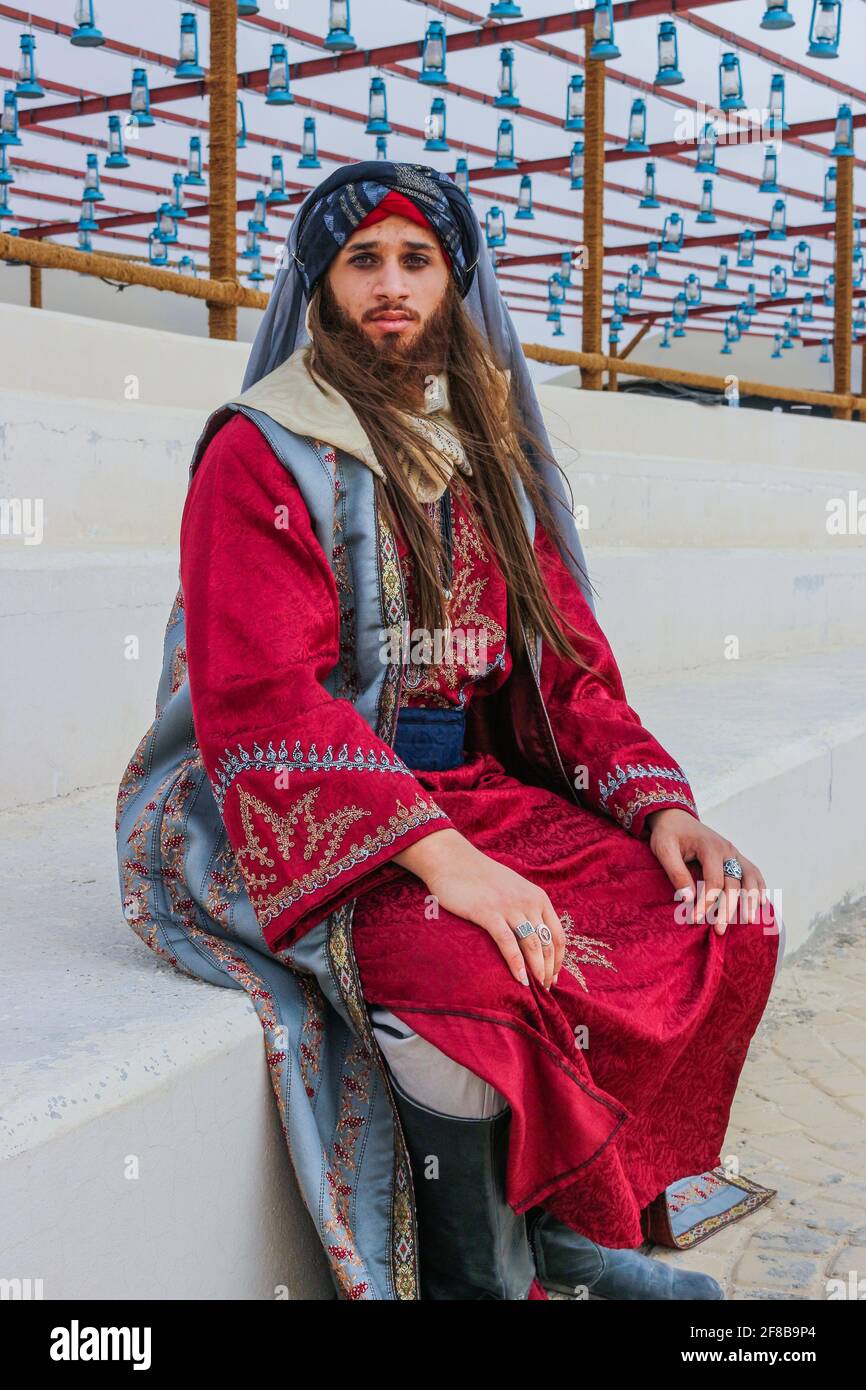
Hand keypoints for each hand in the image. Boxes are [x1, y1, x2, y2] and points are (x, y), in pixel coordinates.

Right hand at [394, 828, 564, 988]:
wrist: (451, 859)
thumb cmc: (480, 878)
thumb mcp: (512, 888)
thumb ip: (525, 908)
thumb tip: (533, 935)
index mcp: (537, 897)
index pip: (557, 936)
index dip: (558, 961)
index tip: (554, 978)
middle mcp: (528, 902)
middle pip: (546, 944)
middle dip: (548, 971)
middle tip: (544, 990)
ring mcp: (509, 907)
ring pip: (532, 945)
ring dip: (537, 971)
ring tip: (536, 990)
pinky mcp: (488, 913)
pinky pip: (508, 943)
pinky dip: (516, 964)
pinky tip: (520, 979)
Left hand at [644, 808, 768, 935]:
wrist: (675, 818)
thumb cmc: (668, 834)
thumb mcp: (664, 850)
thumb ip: (676, 873)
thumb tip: (688, 899)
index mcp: (710, 847)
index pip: (714, 881)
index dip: (706, 902)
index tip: (695, 919)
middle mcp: (727, 849)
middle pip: (734, 883)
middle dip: (729, 909)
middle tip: (720, 930)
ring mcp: (734, 853)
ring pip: (751, 877)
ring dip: (751, 900)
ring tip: (750, 921)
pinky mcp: (735, 857)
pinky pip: (753, 873)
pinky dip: (759, 888)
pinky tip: (760, 904)